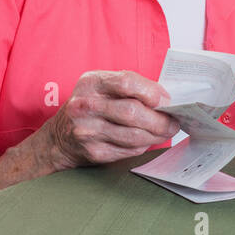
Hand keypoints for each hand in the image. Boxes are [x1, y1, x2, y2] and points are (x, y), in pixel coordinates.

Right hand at [42, 70, 181, 168]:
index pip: (127, 82)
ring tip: (165, 132)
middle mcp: (86, 106)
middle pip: (133, 112)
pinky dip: (142, 146)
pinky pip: (128, 150)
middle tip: (174, 123)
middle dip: (160, 119)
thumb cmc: (92, 106)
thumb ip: (133, 86)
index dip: (152, 92)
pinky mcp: (93, 152)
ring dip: (156, 135)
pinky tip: (146, 140)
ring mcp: (88, 131)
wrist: (60, 137)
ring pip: (134, 135)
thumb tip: (167, 99)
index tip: (167, 101)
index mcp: (92, 82)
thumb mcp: (104, 86)